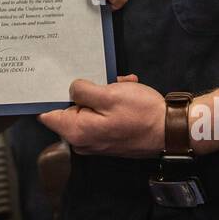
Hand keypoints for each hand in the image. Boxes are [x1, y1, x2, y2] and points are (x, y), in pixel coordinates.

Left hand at [38, 75, 165, 158]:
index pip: (48, 114)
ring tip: (120, 84)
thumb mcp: (109, 94)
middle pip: (70, 109)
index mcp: (77, 132)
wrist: (171, 130)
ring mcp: (97, 140)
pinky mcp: (109, 137)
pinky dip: (112, 102)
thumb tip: (71, 89)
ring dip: (103, 93)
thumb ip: (82, 91)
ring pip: (89, 108)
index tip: (54, 79)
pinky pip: (102, 115)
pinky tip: (127, 89)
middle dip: (84, 91)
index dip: (50, 95)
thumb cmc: (141, 113)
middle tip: (101, 78)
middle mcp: (83, 141)